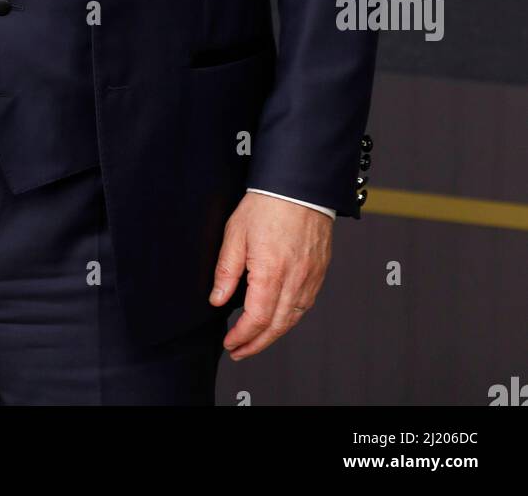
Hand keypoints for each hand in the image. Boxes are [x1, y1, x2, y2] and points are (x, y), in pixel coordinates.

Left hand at [209, 192, 332, 358]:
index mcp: (271, 273)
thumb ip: (226, 271)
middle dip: (256, 344)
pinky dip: (290, 318)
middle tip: (240, 351)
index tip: (231, 343)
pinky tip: (279, 318)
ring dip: (273, 334)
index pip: (256, 320)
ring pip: (293, 319)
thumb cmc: (268, 204)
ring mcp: (310, 277)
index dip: (242, 337)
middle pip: (276, 327)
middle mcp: (295, 280)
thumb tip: (217, 299)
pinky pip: (305, 304)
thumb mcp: (235, 233)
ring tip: (256, 339)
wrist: (299, 185)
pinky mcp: (319, 271)